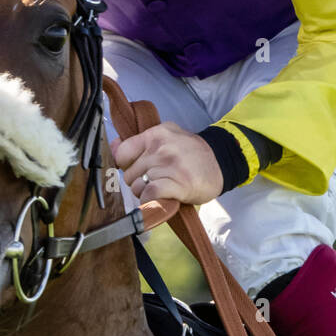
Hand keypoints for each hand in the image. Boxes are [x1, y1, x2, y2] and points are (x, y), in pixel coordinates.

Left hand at [110, 122, 224, 206]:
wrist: (221, 163)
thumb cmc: (191, 153)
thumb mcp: (167, 137)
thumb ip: (140, 142)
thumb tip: (113, 145)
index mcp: (156, 134)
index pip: (123, 152)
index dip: (126, 166)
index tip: (136, 169)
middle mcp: (161, 147)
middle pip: (129, 173)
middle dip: (137, 182)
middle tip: (154, 181)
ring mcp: (170, 165)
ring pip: (137, 186)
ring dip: (145, 193)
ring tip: (160, 189)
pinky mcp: (177, 183)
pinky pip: (149, 195)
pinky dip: (150, 201)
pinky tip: (161, 198)